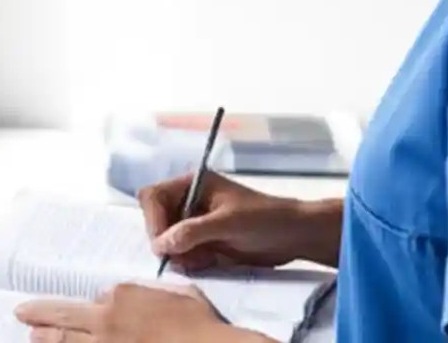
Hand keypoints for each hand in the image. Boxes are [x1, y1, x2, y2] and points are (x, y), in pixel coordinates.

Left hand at [15, 283, 264, 342]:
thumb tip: (138, 300)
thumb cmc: (199, 324)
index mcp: (122, 296)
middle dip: (41, 314)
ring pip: (65, 342)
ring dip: (46, 338)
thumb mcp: (178, 293)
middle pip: (65, 317)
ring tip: (31, 335)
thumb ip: (152, 294)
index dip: (101, 305)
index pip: (101, 298)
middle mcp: (106, 320)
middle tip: (22, 314)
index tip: (102, 310)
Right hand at [138, 172, 339, 271]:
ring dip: (179, 254)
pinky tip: (209, 262)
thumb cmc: (264, 219)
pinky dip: (189, 262)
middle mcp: (188, 201)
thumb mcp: (228, 223)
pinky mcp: (203, 242)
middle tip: (184, 257)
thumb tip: (160, 245)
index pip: (153, 197)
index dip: (154, 220)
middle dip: (167, 241)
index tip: (164, 244)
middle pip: (156, 220)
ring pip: (167, 241)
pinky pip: (181, 254)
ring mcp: (195, 222)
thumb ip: (192, 231)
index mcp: (191, 185)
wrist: (294, 236)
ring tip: (202, 259)